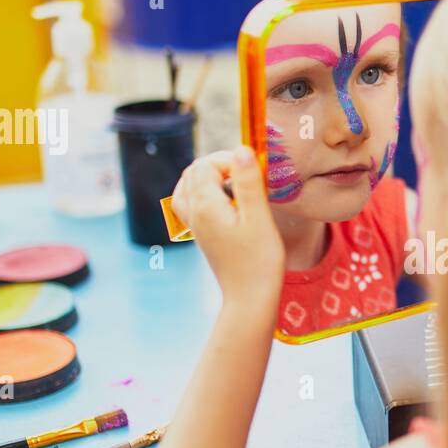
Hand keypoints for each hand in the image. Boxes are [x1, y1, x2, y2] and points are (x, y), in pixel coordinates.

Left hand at [171, 148, 283, 305]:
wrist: (249, 298)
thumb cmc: (259, 260)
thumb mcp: (259, 218)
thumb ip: (248, 182)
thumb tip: (241, 150)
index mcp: (205, 205)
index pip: (205, 164)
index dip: (229, 160)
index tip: (253, 172)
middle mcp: (193, 213)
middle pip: (194, 172)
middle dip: (219, 165)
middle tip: (247, 176)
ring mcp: (195, 225)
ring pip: (188, 187)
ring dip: (209, 178)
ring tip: (235, 185)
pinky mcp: (202, 235)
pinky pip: (189, 204)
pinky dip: (202, 194)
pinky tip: (223, 201)